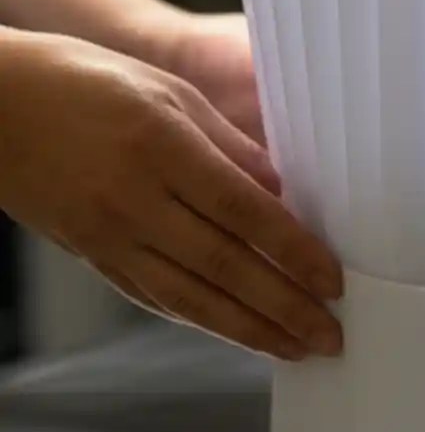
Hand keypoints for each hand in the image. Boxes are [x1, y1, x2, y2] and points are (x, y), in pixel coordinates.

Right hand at [0, 30, 342, 360]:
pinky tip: (238, 333)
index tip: (334, 281)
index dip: (294, 252)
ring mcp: (107, 235)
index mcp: (160, 147)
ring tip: (297, 349)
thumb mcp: (169, 94)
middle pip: (224, 266)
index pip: (244, 212)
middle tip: (331, 336)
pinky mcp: (90, 256)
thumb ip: (230, 147)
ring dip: (250, 330)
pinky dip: (202, 319)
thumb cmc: (83, 81)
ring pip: (190, 296)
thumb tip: (284, 191)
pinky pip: (155, 297)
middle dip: (284, 308)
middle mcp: (134, 200)